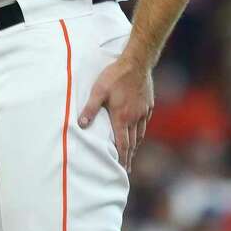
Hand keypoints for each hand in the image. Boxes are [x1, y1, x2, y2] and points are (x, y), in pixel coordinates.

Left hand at [78, 57, 153, 171]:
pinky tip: (138, 132)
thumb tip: (81, 124)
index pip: (122, 143)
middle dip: (128, 155)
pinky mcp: (148, 104)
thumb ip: (90, 108)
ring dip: (135, 145)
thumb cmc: (114, 76)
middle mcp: (135, 118)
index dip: (121, 157)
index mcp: (122, 117)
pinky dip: (141, 131)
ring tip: (131, 153)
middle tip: (126, 167)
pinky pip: (145, 122)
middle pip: (132, 142)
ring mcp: (143, 111)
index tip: (121, 168)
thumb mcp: (98, 90)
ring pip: (140, 133)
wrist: (137, 63)